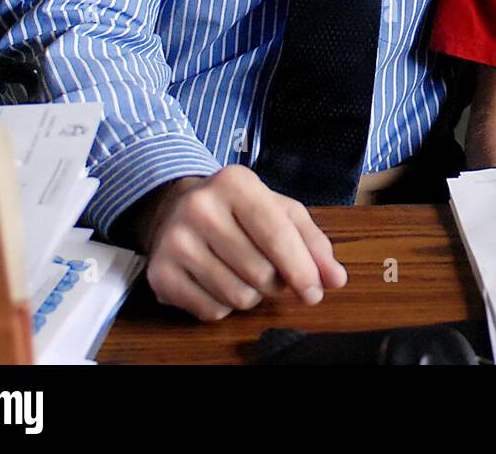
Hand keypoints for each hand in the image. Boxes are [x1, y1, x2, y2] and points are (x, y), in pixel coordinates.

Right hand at [133, 166, 347, 321]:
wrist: (176, 208)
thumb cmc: (241, 212)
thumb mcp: (281, 212)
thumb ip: (313, 243)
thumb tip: (336, 279)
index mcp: (236, 183)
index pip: (276, 235)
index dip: (302, 269)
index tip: (316, 292)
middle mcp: (200, 207)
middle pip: (260, 272)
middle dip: (276, 282)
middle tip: (270, 270)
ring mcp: (175, 241)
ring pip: (238, 296)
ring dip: (251, 295)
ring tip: (241, 271)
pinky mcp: (159, 274)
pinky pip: (211, 311)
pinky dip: (224, 306)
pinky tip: (216, 280)